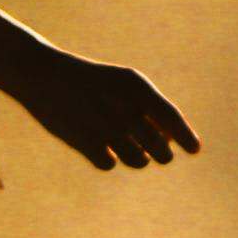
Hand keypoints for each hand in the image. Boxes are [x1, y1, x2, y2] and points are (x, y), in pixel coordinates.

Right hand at [12, 49, 199, 170]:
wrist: (43, 73)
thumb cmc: (93, 82)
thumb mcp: (124, 85)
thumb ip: (151, 110)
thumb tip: (172, 140)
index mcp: (136, 87)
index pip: (171, 118)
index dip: (186, 136)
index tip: (194, 150)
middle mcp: (123, 106)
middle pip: (160, 149)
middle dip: (161, 154)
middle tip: (158, 152)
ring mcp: (103, 125)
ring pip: (138, 161)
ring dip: (137, 159)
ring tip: (125, 146)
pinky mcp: (83, 141)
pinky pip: (109, 164)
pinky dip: (108, 159)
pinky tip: (101, 147)